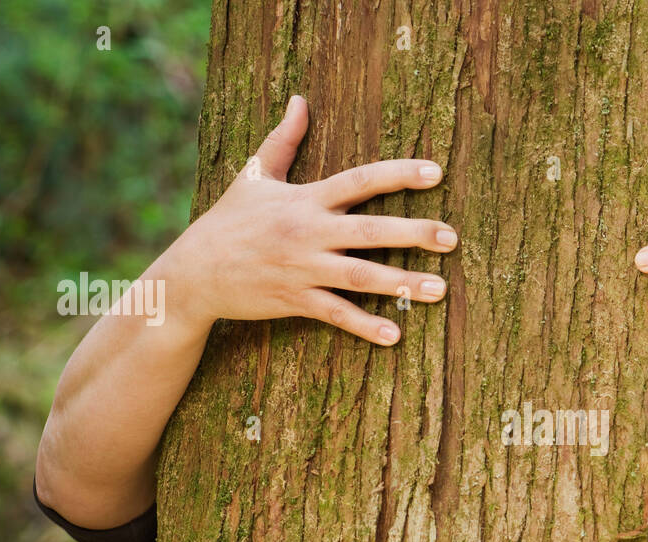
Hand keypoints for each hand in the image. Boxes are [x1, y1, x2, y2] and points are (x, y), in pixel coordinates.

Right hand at [157, 95, 454, 345]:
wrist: (194, 272)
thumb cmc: (228, 221)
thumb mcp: (254, 176)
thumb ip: (283, 140)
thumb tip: (300, 100)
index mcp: (305, 199)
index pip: (360, 180)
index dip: (399, 174)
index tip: (437, 171)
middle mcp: (309, 232)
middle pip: (370, 231)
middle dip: (414, 233)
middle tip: (453, 238)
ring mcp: (303, 268)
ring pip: (360, 276)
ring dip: (402, 284)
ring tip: (440, 290)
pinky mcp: (295, 301)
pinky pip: (336, 315)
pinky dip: (365, 325)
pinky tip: (396, 335)